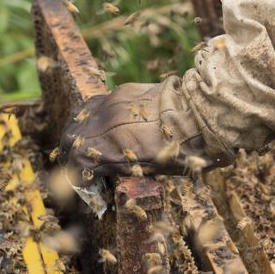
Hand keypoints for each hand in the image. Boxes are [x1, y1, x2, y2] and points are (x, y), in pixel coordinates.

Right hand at [58, 76, 232, 183]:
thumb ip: (119, 166)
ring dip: (79, 131)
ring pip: (80, 117)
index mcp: (111, 148)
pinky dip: (94, 117)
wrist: (204, 115)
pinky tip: (103, 125)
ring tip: (87, 143)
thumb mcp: (150, 170)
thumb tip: (103, 170)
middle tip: (79, 163)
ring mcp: (111, 104)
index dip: (77, 174)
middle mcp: (105, 123)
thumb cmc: (184, 151)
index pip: (76, 160)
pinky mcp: (120, 92)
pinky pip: (97, 105)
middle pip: (71, 136)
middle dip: (71, 152)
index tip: (84, 181)